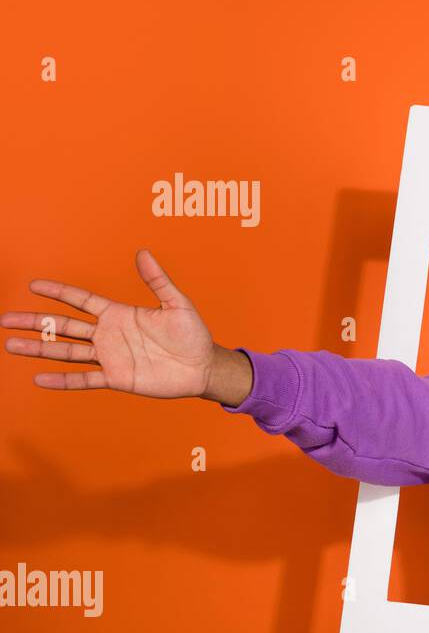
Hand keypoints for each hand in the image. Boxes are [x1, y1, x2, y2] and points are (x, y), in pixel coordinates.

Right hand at [2, 249, 244, 401]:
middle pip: (64, 327)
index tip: (33, 285)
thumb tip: (142, 252)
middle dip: (34, 322)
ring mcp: (110, 357)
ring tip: (11, 345)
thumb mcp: (177, 304)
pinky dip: (63, 380)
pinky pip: (85, 379)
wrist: (204, 366)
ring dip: (39, 349)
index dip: (58, 292)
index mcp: (119, 314)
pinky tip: (40, 378)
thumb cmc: (193, 335)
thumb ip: (157, 281)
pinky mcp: (117, 378)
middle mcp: (109, 335)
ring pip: (67, 352)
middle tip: (5, 319)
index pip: (80, 301)